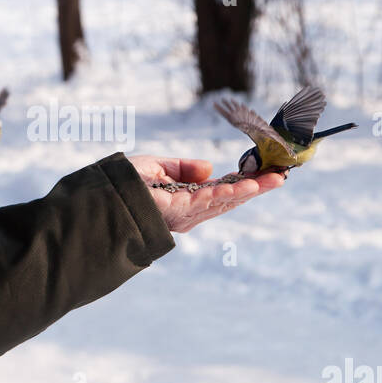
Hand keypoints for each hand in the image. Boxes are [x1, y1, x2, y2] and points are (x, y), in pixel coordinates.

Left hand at [125, 155, 284, 232]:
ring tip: (274, 179)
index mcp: (186, 201)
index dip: (243, 182)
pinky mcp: (178, 210)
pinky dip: (230, 193)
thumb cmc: (123, 183)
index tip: (264, 171)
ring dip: (251, 190)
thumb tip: (209, 169)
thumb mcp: (157, 168)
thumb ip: (183, 168)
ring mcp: (186, 214)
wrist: (100, 195)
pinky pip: (209, 201)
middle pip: (230, 199)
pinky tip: (250, 186)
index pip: (221, 191)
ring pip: (225, 201)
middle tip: (282, 175)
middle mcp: (190, 212)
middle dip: (257, 187)